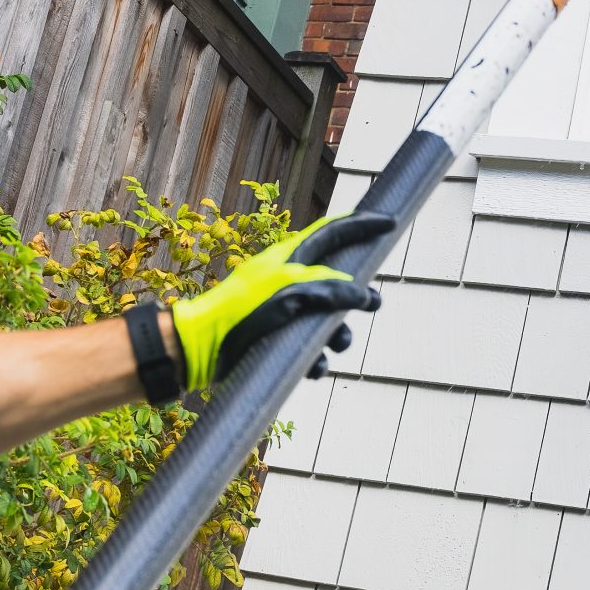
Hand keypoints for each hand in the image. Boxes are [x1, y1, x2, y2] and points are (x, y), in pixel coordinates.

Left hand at [169, 211, 391, 391]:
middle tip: (374, 305)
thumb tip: (362, 294)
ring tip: (337, 345)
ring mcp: (285, 310)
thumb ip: (329, 289)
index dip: (361, 224)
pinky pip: (309, 348)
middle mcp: (290, 280)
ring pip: (328, 320)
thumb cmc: (239, 312)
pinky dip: (316, 358)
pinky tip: (313, 367)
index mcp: (290, 259)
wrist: (200, 350)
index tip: (389, 222)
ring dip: (338, 335)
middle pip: (338, 281)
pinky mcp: (278, 340)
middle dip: (356, 299)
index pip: (332, 232)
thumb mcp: (289, 292)